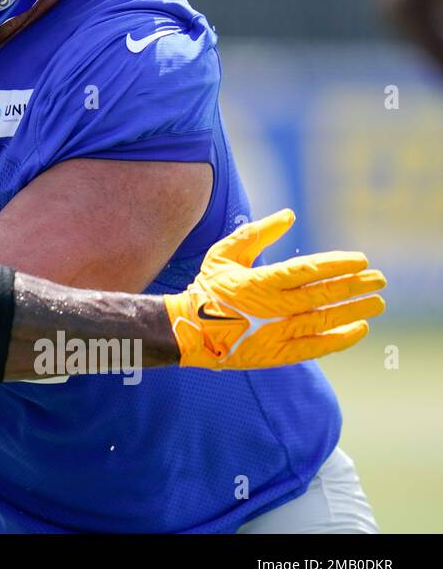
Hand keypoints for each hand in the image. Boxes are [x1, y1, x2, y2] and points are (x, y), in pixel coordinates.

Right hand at [165, 209, 384, 369]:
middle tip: (379, 280)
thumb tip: (288, 215)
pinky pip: (317, 347)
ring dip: (355, 310)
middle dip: (356, 286)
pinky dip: (341, 339)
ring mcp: (277, 333)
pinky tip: (359, 329)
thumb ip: (257, 234)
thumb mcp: (224, 254)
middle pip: (324, 295)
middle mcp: (273, 308)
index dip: (338, 265)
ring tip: (377, 303)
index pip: (309, 271)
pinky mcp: (278, 354)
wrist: (189, 331)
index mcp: (260, 282)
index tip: (361, 260)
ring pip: (326, 321)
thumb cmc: (208, 288)